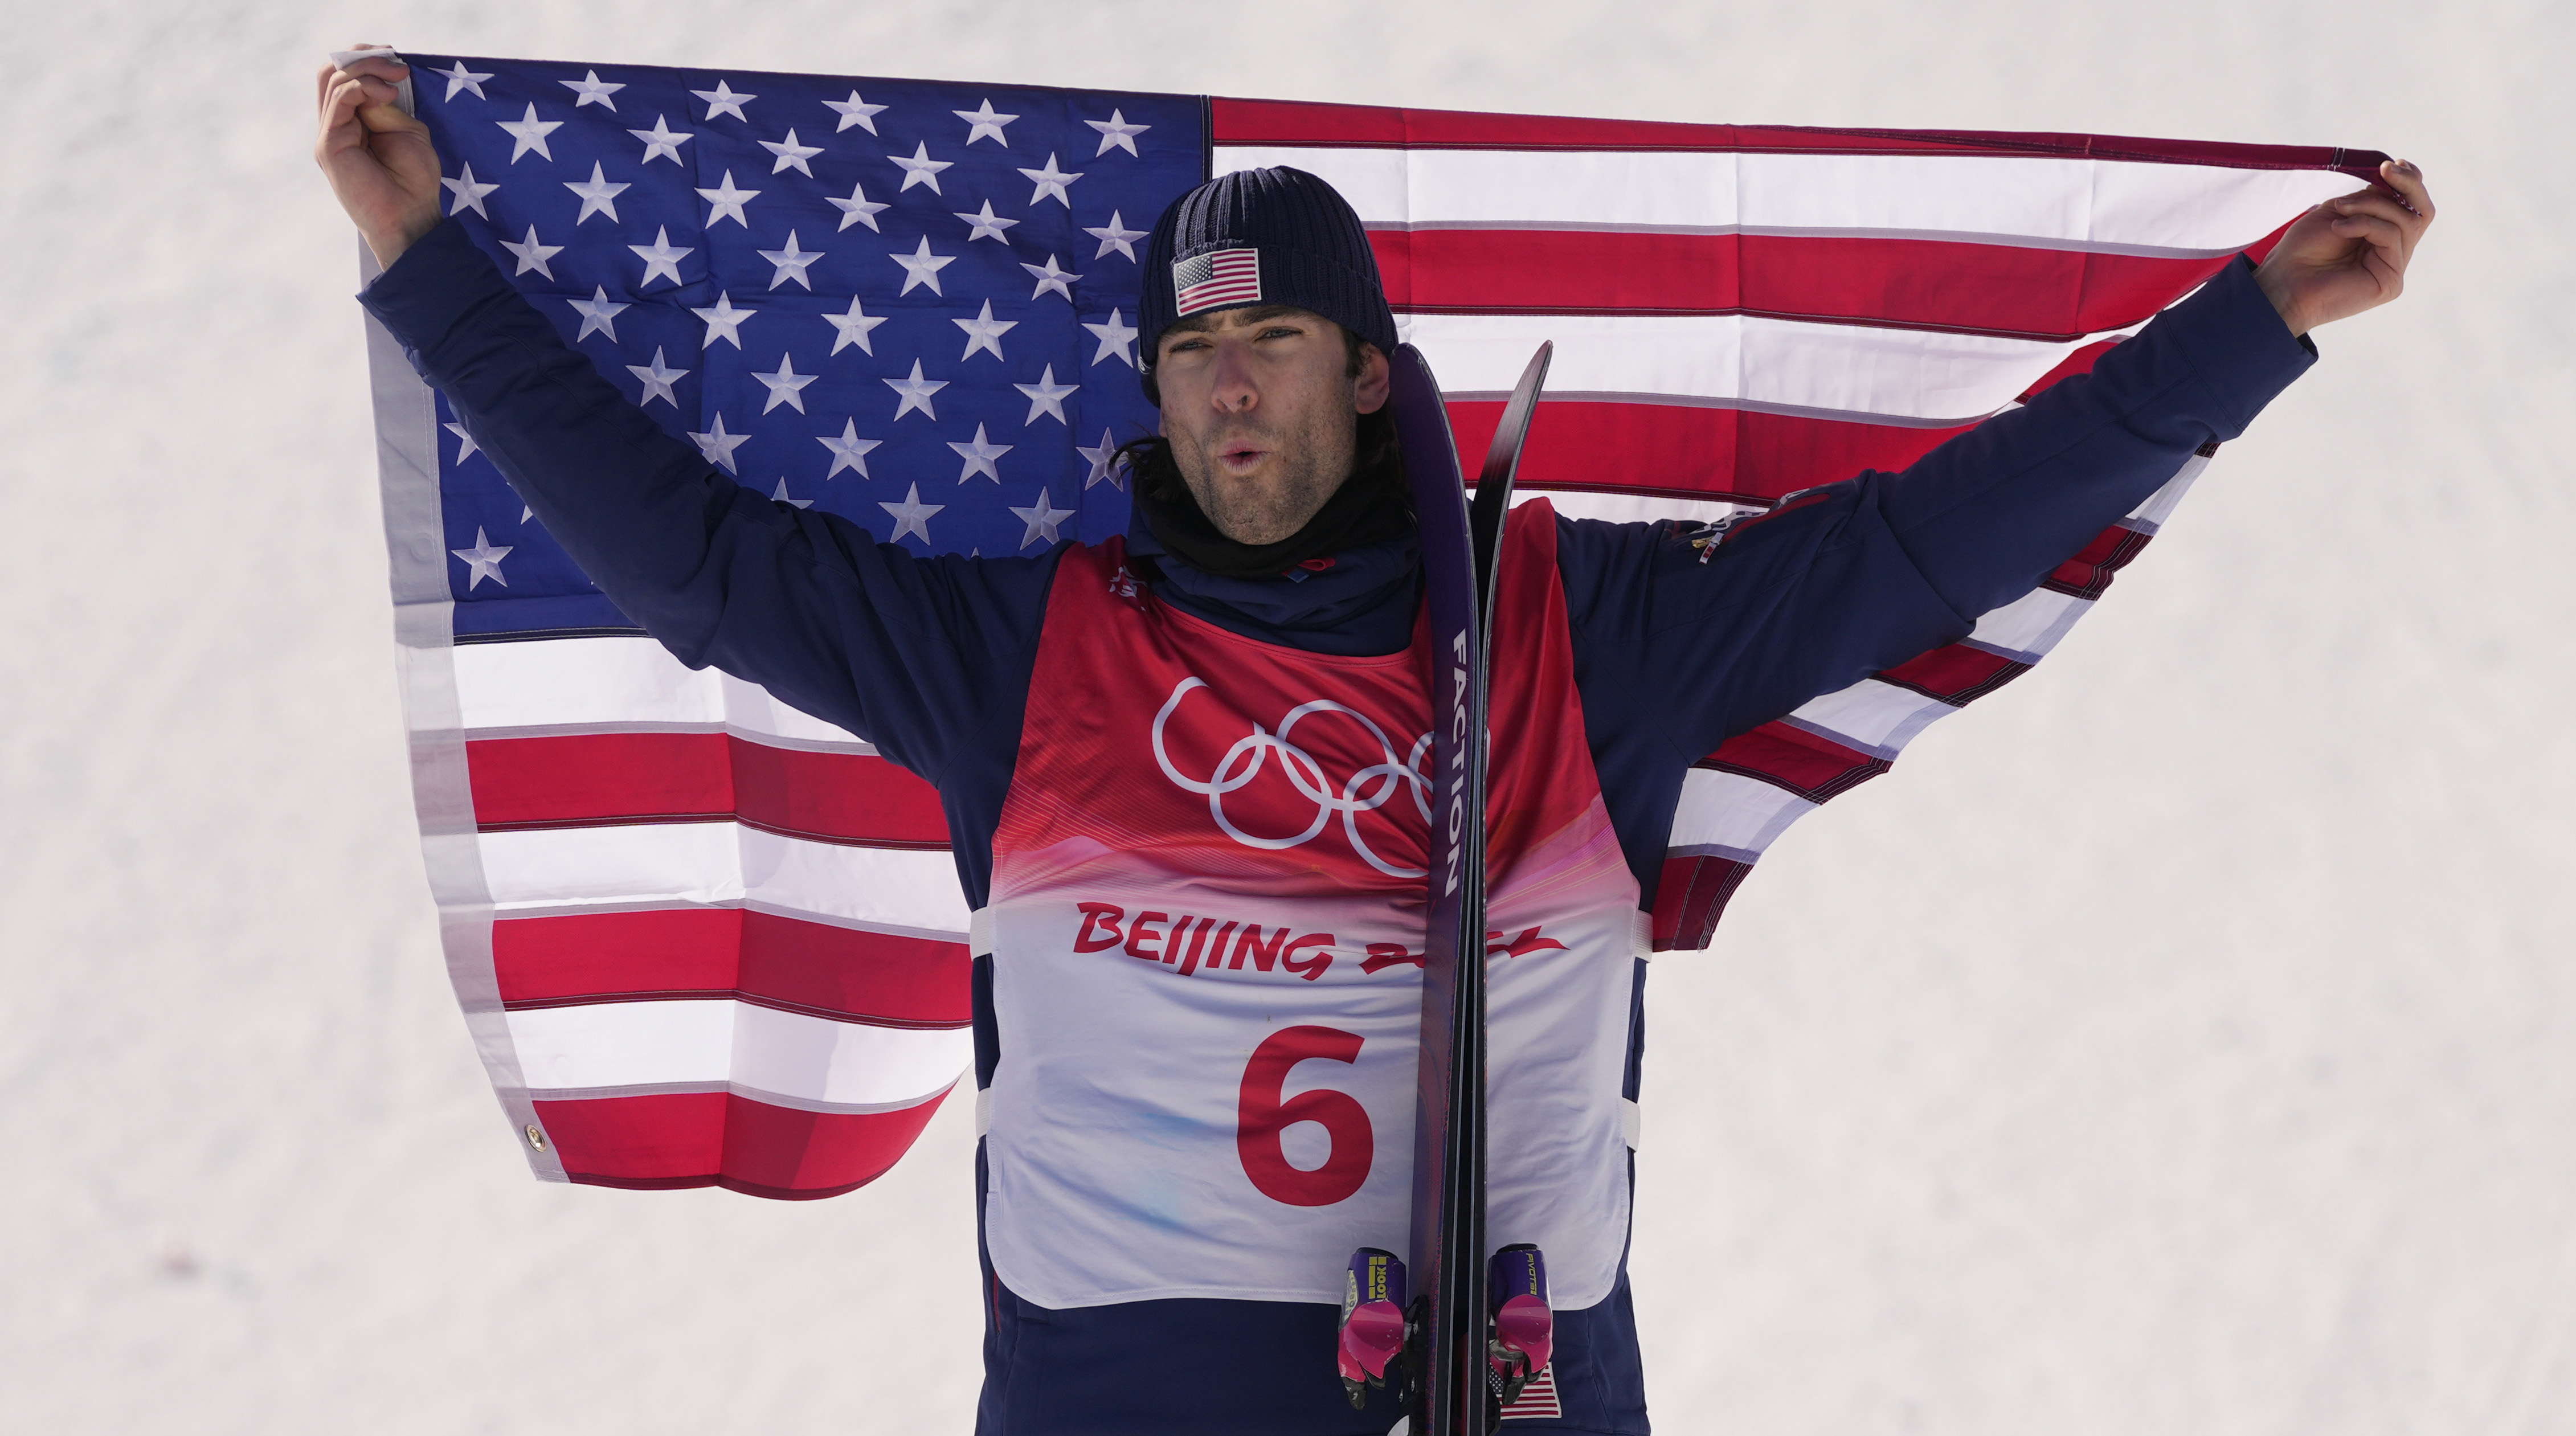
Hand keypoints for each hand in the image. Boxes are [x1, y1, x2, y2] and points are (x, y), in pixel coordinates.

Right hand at [314, 46, 444, 268]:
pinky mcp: (328, 144)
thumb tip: (375, 82)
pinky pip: (338, 99)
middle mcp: (336, 125)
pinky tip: (387, 94)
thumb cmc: (414, 182)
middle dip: (365, 59)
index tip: (397, 61)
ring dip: (367, 70)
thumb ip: (386, 105)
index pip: (345, 77)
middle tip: (397, 66)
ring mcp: (329, 134)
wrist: (411, 218)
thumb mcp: (406, 131)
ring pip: (332, 80)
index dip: (367, 59)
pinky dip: (362, 87)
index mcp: (353, 122)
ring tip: (397, 78)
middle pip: (333, 72)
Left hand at [2253, 159, 2434, 336]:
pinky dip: (2366, 224)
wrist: (2282, 282)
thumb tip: (2395, 179)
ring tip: (2340, 210)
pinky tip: (2339, 229)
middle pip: (2422, 212)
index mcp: (2382, 234)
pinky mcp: (2390, 282)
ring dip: (2372, 206)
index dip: (2409, 181)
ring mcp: (2394, 267)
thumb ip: (2370, 197)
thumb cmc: (2302, 249)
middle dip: (2408, 184)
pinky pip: (2392, 237)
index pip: (2412, 205)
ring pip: (2405, 221)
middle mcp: (2393, 251)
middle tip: (2388, 169)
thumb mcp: (2339, 211)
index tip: (2391, 164)